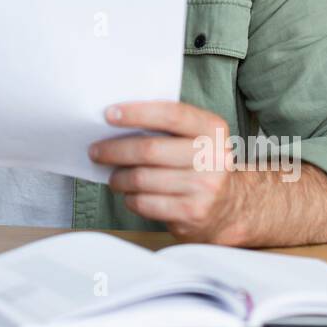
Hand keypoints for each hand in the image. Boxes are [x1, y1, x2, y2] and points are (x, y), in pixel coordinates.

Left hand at [88, 101, 247, 244]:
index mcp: (212, 130)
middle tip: (96, 150)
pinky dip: (130, 198)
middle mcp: (213, 157)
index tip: (109, 114)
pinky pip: (146, 203)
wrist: (231, 207)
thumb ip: (168, 126)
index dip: (137, 113)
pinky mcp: (192, 213)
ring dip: (118, 177)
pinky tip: (130, 194)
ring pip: (143, 179)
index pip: (171, 114)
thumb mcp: (197, 138)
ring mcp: (204, 187)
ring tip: (112, 176)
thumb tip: (117, 121)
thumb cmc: (201, 165)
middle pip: (150, 150)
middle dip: (115, 150)